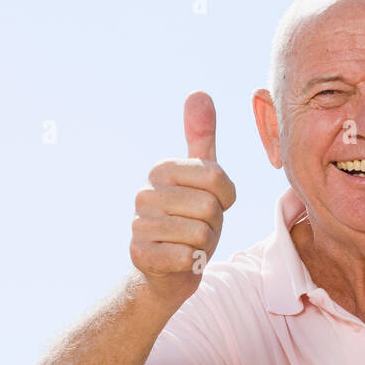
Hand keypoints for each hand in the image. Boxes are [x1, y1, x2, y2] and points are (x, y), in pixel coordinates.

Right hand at [130, 91, 235, 307]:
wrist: (166, 272)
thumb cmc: (190, 221)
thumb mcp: (201, 179)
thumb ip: (202, 139)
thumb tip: (199, 93)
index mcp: (161, 170)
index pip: (216, 177)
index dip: (225, 198)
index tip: (212, 205)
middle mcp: (145, 193)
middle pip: (209, 207)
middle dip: (213, 225)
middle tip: (197, 230)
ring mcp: (138, 223)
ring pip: (200, 233)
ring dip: (203, 246)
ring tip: (187, 245)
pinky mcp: (139, 253)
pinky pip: (186, 256)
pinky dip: (191, 264)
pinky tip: (178, 261)